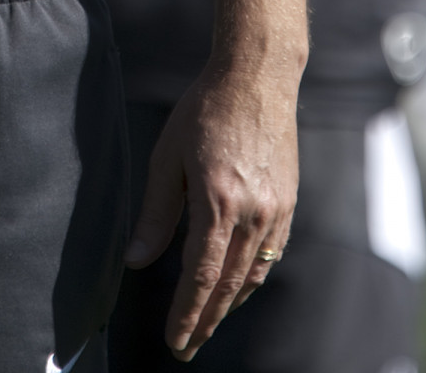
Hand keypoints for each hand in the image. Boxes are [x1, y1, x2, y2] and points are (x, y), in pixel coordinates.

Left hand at [124, 66, 296, 360]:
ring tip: (206, 325)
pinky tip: (236, 288)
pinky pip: (270, 256)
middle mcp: (252, 213)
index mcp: (218, 200)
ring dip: (228, 305)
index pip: (200, 275)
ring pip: (252, 275)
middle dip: (206, 321)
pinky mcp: (288, 205)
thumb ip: (155, 213)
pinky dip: (251, 279)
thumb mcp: (168, 156)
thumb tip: (136, 261)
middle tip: (187, 348)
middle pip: (228, 285)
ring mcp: (276, 211)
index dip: (186, 313)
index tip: (175, 341)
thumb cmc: (203, 110)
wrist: (257, 79)